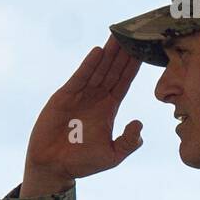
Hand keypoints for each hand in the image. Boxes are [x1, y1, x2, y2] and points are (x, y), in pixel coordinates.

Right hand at [21, 36, 143, 196]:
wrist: (53, 166)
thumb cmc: (82, 162)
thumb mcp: (112, 155)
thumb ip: (129, 142)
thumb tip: (139, 123)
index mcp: (109, 108)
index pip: (125, 81)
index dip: (134, 66)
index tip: (146, 50)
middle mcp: (96, 98)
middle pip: (113, 70)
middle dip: (123, 53)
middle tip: (135, 33)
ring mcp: (80, 95)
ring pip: (98, 69)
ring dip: (109, 53)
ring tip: (119, 36)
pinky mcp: (64, 96)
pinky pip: (80, 77)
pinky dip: (89, 64)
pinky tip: (98, 51)